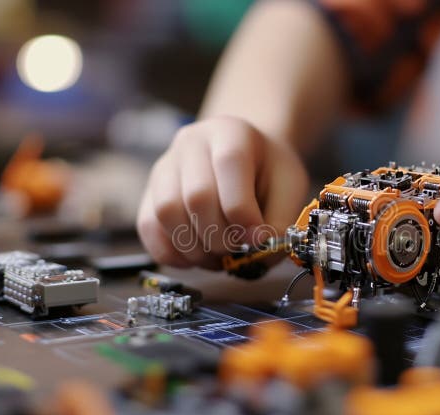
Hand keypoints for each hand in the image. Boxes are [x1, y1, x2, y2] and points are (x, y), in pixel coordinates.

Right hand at [137, 116, 309, 268]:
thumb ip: (281, 220)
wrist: (243, 157)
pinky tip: (197, 257)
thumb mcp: (290, 186)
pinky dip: (173, 253)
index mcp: (230, 131)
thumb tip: (258, 247)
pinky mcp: (149, 192)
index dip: (244, 212)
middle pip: (196, 196)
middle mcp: (190, 142)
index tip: (259, 238)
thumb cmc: (268, 173)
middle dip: (222, 237)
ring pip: (166, 213)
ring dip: (195, 248)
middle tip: (239, 250)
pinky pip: (148, 227)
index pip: (229, 164)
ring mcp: (165, 166)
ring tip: (219, 256)